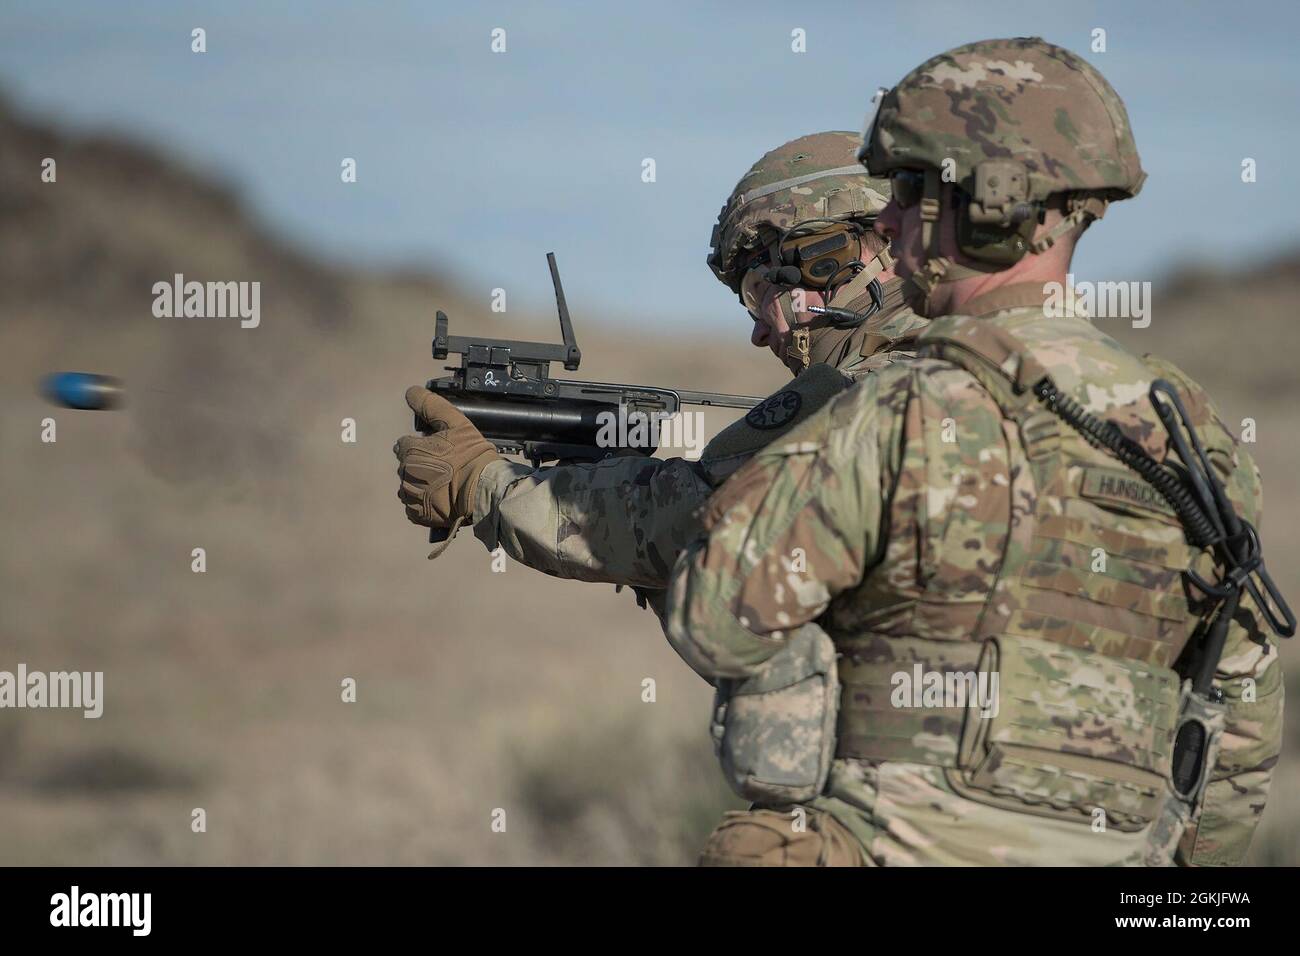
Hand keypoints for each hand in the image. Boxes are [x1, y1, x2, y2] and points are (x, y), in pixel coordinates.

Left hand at [394, 386, 499, 528]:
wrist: (484, 489)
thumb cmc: (472, 456)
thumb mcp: (456, 422)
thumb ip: (430, 405)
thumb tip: (411, 391)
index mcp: (410, 450)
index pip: (404, 445)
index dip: (421, 446)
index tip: (438, 451)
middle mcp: (405, 473)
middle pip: (406, 466)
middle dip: (421, 465)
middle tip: (445, 468)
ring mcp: (410, 495)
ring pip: (408, 486)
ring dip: (421, 484)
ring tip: (443, 484)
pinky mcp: (417, 514)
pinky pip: (412, 507)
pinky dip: (423, 503)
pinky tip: (439, 498)